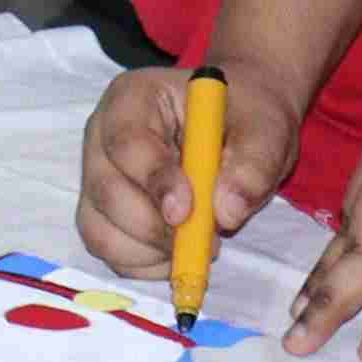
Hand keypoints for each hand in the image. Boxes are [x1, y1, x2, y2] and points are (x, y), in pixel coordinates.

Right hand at [72, 58, 305, 286]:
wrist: (237, 126)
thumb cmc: (245, 118)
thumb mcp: (265, 130)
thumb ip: (253, 166)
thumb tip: (225, 212)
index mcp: (134, 98)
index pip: (127, 142)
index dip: (154, 181)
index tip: (187, 211)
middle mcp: (102, 136)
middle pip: (106, 190)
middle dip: (154, 227)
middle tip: (207, 240)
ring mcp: (96, 176)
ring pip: (99, 228)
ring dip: (149, 251)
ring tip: (199, 243)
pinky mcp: (102, 211)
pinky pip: (109, 249)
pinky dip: (144, 263)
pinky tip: (179, 250)